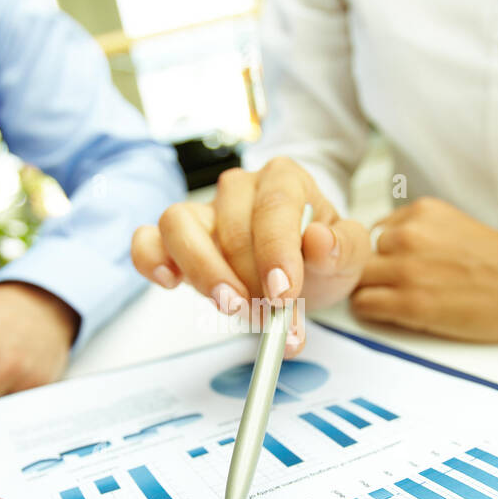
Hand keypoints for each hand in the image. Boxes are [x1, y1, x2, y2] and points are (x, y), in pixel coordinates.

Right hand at [130, 157, 369, 355]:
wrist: (301, 271)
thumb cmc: (321, 256)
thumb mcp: (349, 256)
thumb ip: (342, 248)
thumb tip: (318, 240)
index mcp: (284, 180)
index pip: (275, 205)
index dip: (276, 251)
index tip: (283, 292)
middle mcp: (239, 188)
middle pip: (231, 225)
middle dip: (250, 279)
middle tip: (269, 318)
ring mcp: (203, 211)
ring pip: (179, 224)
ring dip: (203, 271)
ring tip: (230, 307)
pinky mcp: (175, 238)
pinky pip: (148, 239)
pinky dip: (151, 259)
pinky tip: (170, 283)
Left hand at [351, 197, 497, 342]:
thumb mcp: (454, 228)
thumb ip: (418, 232)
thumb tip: (381, 249)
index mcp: (422, 212)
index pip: (374, 232)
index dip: (382, 255)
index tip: (397, 269)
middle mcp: (409, 235)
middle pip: (359, 255)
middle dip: (372, 273)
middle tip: (393, 290)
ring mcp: (407, 269)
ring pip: (356, 280)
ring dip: (370, 293)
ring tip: (397, 303)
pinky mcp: (410, 304)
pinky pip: (363, 305)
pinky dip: (372, 312)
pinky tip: (397, 315)